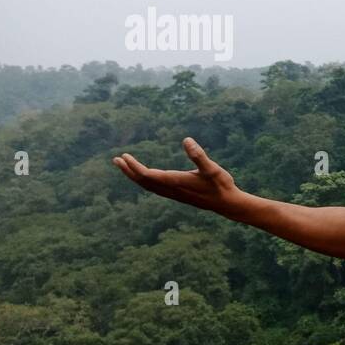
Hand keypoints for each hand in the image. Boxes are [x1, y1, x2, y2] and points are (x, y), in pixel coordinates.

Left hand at [113, 138, 243, 215]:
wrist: (227, 204)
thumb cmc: (221, 185)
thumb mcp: (212, 168)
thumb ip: (199, 155)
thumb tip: (186, 140)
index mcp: (177, 182)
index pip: (149, 176)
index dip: (135, 167)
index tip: (124, 157)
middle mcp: (172, 190)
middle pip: (144, 182)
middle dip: (129, 171)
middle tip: (116, 160)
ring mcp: (174, 194)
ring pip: (148, 186)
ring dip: (135, 176)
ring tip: (124, 166)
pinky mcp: (177, 195)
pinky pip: (155, 188)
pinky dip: (145, 181)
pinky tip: (144, 175)